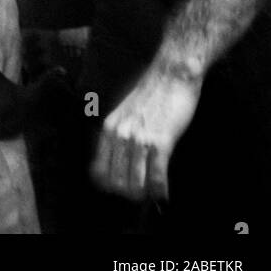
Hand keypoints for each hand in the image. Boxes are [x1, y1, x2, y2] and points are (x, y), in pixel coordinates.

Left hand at [90, 63, 202, 201]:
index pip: (99, 170)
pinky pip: (156, 175)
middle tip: (142, 196)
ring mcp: (139, 138)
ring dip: (145, 195)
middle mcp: (119, 135)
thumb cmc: (152, 95)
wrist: (171, 74)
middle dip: (129, 194)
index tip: (122, 190)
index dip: (110, 186)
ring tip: (153, 196)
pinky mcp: (161, 140)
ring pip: (134, 183)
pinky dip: (160, 190)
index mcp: (108, 129)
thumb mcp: (125, 113)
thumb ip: (120, 135)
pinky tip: (164, 194)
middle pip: (115, 181)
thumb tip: (120, 161)